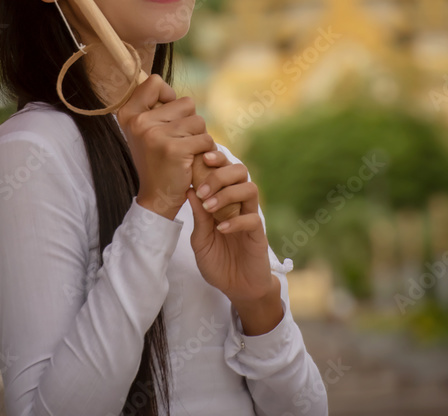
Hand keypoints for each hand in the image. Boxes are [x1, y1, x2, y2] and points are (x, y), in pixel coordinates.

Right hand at [116, 74, 214, 219]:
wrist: (156, 197)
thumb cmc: (157, 160)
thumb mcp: (145, 131)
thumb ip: (153, 107)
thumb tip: (164, 85)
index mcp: (128, 114)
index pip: (155, 82)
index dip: (168, 96)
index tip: (167, 117)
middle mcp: (139, 122)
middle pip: (185, 102)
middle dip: (189, 121)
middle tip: (178, 141)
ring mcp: (155, 135)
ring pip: (198, 121)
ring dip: (198, 136)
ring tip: (185, 151)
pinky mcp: (174, 149)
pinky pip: (205, 138)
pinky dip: (205, 150)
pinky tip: (192, 161)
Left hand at [187, 150, 278, 309]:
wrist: (237, 289)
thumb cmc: (218, 263)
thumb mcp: (200, 240)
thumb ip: (198, 216)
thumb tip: (189, 190)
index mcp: (225, 200)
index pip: (225, 170)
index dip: (217, 159)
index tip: (202, 158)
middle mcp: (240, 204)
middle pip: (240, 172)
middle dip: (221, 174)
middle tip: (203, 189)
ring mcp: (251, 217)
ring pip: (250, 189)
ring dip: (228, 194)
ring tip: (210, 207)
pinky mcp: (258, 234)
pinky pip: (252, 219)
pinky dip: (235, 220)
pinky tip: (221, 229)